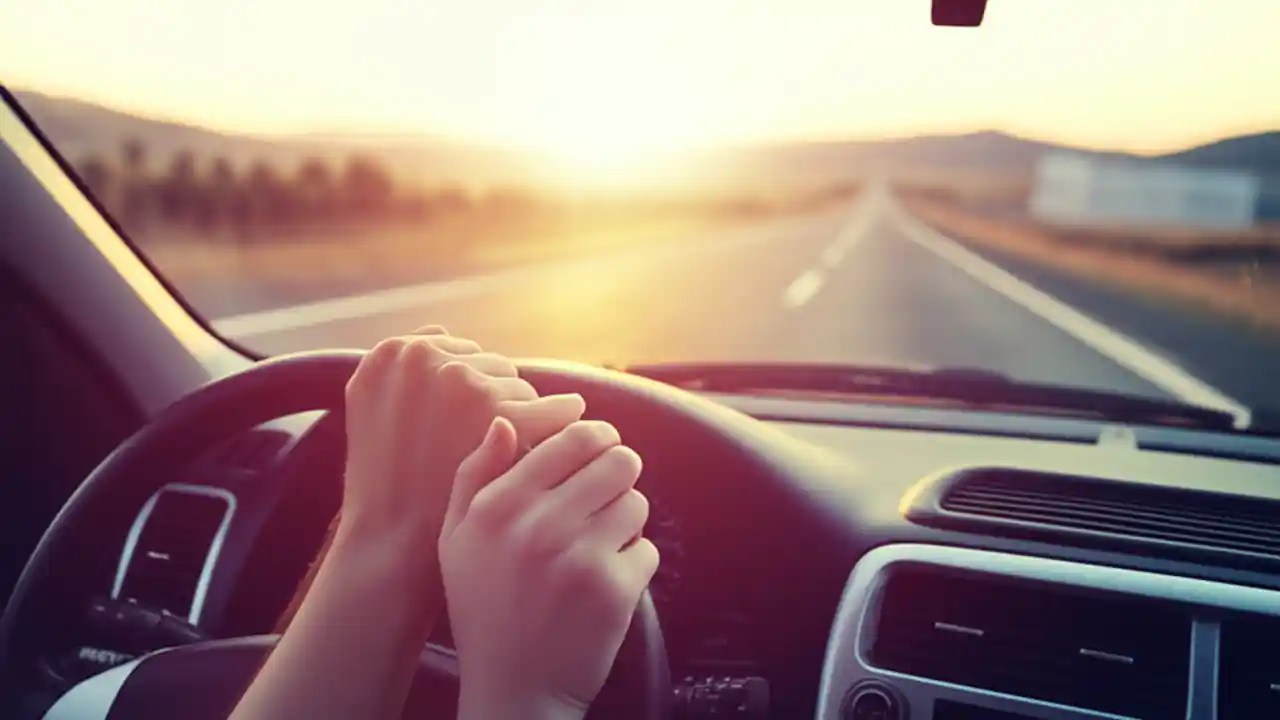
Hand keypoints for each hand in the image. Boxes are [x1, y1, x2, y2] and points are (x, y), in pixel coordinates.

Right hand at [340, 326, 583, 557]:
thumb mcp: (375, 417)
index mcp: (393, 353)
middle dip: (496, 403)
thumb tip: (441, 330)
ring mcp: (461, 382)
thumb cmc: (389, 489)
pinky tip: (568, 438)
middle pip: (491, 367)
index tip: (469, 428)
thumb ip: (404, 373)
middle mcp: (424, 358)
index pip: (459, 354)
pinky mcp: (497, 412)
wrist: (393, 543)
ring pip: (521, 388)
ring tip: (513, 459)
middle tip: (494, 448)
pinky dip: (562, 423)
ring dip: (523, 419)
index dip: (469, 396)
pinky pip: (550, 408)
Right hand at [442, 418, 659, 719]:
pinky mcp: (614, 591)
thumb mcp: (457, 539)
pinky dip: (632, 564)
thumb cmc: (484, 608)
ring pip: (637, 503)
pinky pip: (646, 549)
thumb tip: (505, 421)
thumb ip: (474, 475)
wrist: (513, 690)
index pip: (573, 439)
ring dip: (625, 520)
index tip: (601, 447)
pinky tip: (603, 584)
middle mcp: (538, 526)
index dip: (596, 437)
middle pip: (618, 461)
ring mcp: (580, 558)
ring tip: (598, 545)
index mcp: (498, 506)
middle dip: (619, 472)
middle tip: (609, 490)